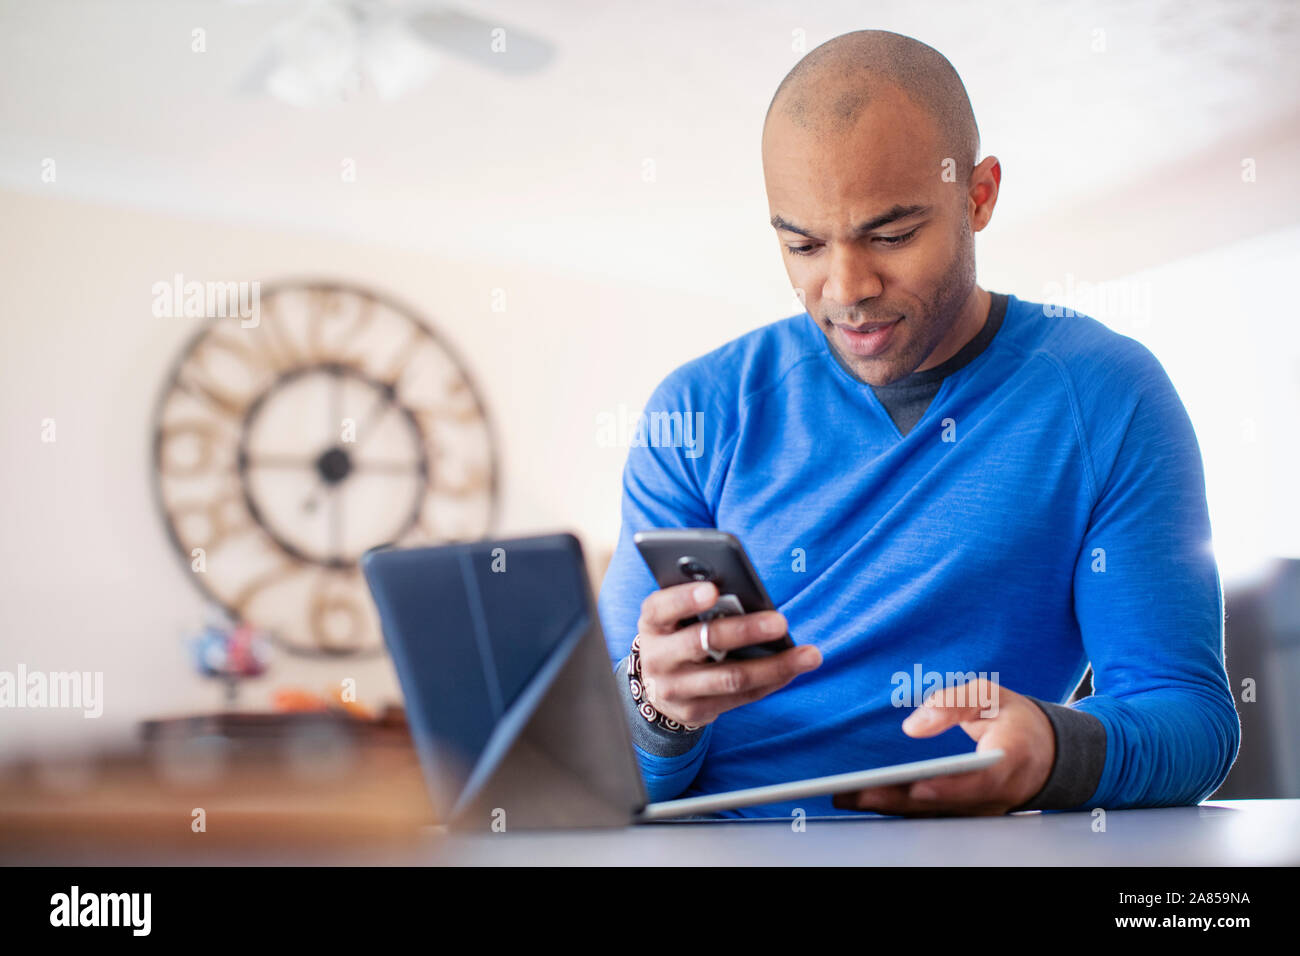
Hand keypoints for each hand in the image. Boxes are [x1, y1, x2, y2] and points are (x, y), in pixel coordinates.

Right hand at [635, 580, 821, 726]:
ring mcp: (675, 689)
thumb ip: (701, 604)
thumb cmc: (679, 633)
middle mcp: (658, 658)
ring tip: (809, 655)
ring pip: (730, 678)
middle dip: (744, 631)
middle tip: (781, 622)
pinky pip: (741, 697)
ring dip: (774, 666)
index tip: (713, 590)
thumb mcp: (676, 616)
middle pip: (702, 642)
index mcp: (652, 624)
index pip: (662, 608)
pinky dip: (771, 681)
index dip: (685, 599)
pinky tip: (794, 669)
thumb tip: (748, 595)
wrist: (657, 684)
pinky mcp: (695, 711)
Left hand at [832, 677, 1054, 815]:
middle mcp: (996, 795)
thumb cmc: (1012, 717)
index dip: (948, 788)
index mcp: (1009, 759)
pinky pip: (932, 816)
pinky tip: (868, 800)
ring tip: (847, 796)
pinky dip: (900, 809)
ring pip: (933, 815)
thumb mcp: (989, 695)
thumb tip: (913, 726)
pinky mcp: (968, 814)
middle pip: (944, 805)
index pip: (978, 782)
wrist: (1044, 749)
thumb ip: (953, 703)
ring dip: (890, 808)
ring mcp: (982, 810)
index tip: (917, 787)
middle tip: (854, 793)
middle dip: (897, 801)